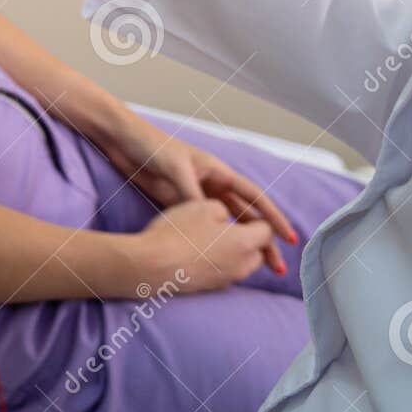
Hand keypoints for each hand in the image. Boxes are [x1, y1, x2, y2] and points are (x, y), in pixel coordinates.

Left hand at [99, 117, 298, 276]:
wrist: (122, 142)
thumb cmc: (151, 146)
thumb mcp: (175, 167)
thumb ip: (192, 191)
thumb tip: (212, 218)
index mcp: (218, 172)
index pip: (254, 198)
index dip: (273, 218)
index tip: (289, 239)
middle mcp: (212, 185)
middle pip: (246, 216)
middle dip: (263, 240)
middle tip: (277, 267)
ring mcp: (197, 197)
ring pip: (228, 225)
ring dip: (241, 245)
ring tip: (256, 270)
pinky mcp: (179, 205)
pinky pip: (204, 227)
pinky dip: (215, 243)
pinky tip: (220, 260)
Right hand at [133, 199, 276, 293]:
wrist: (153, 266)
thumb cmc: (179, 233)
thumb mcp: (202, 207)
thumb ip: (223, 209)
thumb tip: (226, 220)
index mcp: (246, 243)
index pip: (268, 230)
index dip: (258, 218)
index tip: (246, 213)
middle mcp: (243, 265)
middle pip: (258, 251)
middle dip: (249, 238)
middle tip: (228, 226)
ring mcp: (227, 280)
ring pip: (242, 263)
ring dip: (233, 251)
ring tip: (210, 239)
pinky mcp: (211, 289)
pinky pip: (224, 272)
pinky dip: (217, 262)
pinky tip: (196, 253)